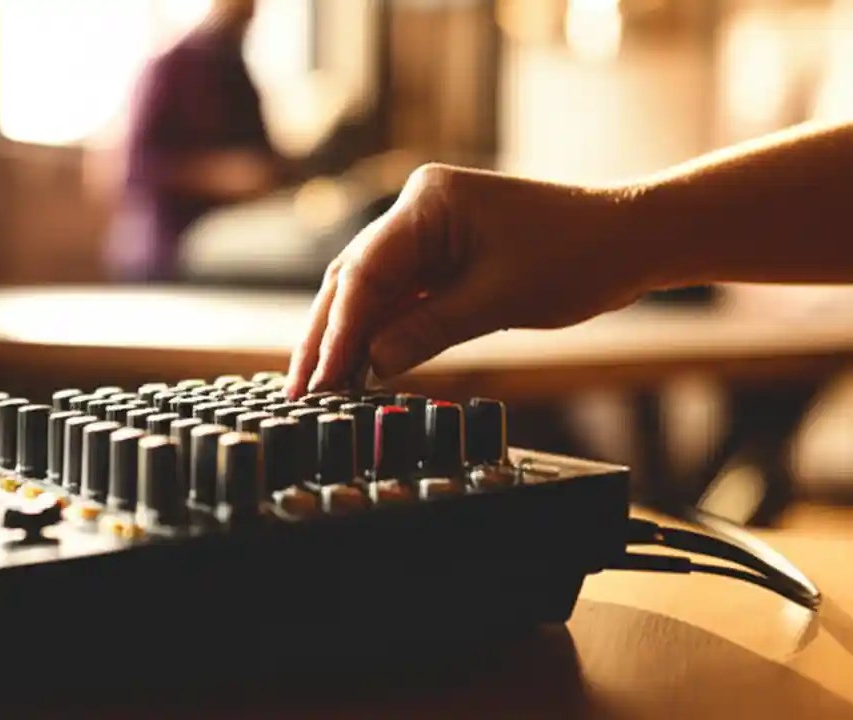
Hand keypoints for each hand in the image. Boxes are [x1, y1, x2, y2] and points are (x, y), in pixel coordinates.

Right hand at [285, 163, 654, 397]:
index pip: (364, 272)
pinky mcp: (443, 257)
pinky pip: (400, 298)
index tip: (320, 378)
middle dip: (327, 336)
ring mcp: (429, 233)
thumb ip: (425, 332)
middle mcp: (418, 210)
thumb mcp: (497, 301)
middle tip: (300, 389)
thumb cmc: (578, 256)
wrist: (633, 239)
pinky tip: (360, 368)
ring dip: (349, 338)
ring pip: (371, 292)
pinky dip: (381, 333)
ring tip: (319, 387)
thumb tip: (368, 367)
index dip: (339, 330)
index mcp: (427, 202)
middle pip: (354, 279)